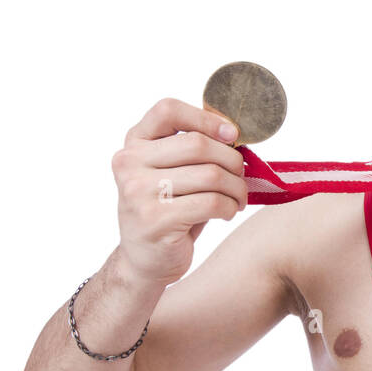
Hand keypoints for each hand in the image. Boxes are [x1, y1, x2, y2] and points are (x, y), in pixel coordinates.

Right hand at [112, 98, 247, 286]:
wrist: (145, 260)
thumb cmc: (168, 210)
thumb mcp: (172, 172)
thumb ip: (191, 149)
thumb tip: (232, 129)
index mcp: (133, 144)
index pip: (167, 110)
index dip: (206, 118)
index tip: (231, 134)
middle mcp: (129, 163)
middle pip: (198, 144)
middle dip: (232, 161)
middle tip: (242, 177)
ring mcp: (138, 192)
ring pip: (210, 175)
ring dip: (236, 187)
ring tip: (238, 198)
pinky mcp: (156, 219)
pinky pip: (211, 202)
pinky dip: (230, 207)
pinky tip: (228, 212)